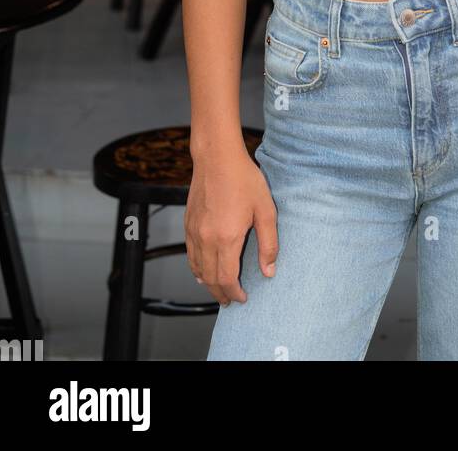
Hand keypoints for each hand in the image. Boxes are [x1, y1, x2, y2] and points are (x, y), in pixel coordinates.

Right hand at [185, 147, 277, 306]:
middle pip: (209, 278)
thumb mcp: (265, 211)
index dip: (234, 293)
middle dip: (220, 293)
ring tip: (218, 290)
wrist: (217, 157)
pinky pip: (190, 254)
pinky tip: (202, 269)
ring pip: (197, 268)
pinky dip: (196, 267)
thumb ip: (268, 244)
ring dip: (207, 283)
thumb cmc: (243, 179)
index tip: (243, 298)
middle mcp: (206, 239)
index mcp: (226, 239)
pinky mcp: (188, 223)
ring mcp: (194, 231)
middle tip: (230, 300)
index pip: (226, 279)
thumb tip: (269, 271)